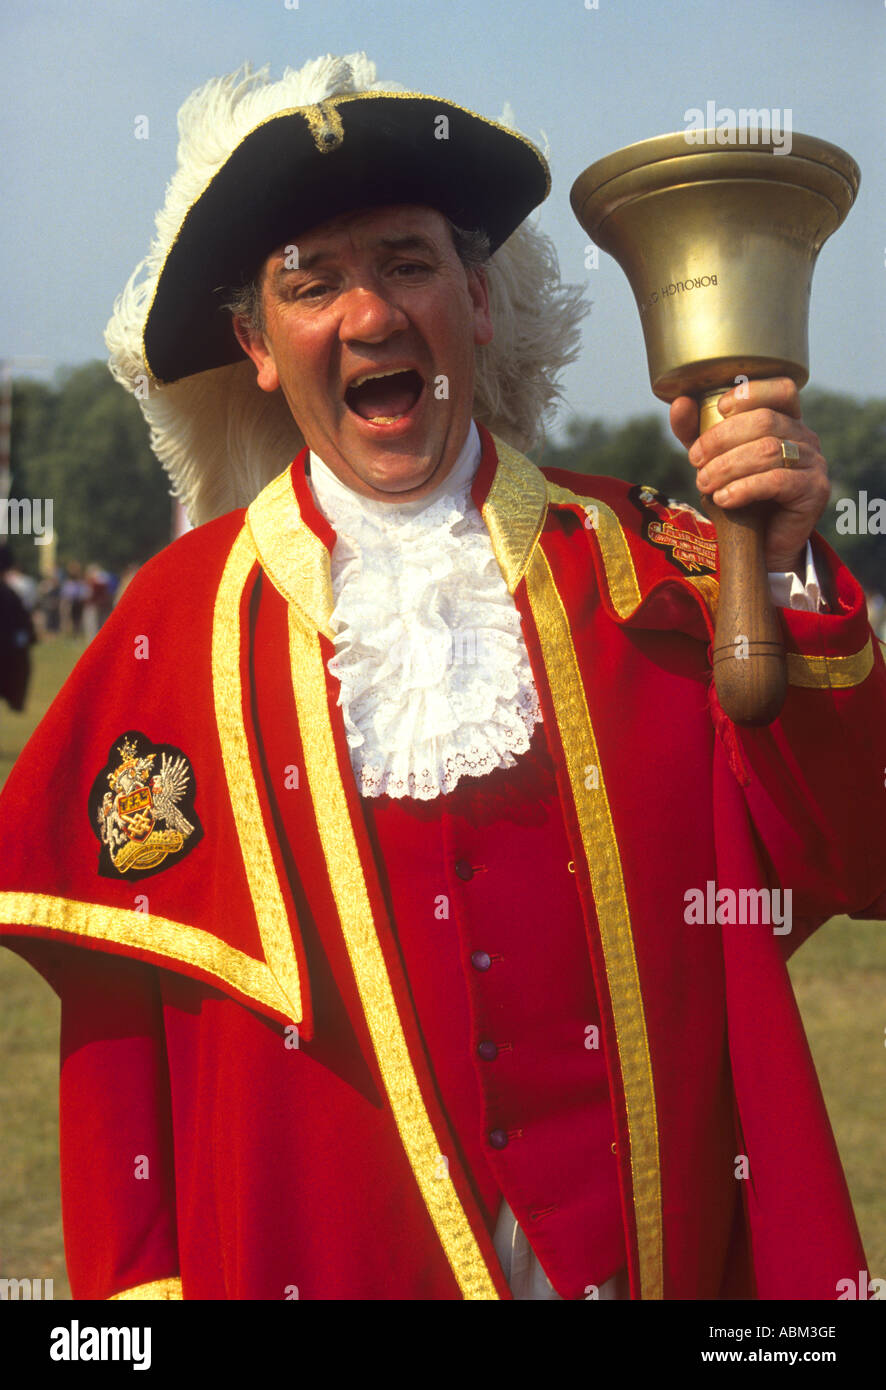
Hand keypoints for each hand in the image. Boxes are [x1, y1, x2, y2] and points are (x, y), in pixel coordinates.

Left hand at [669, 377, 829, 572]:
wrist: (760, 545)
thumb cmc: (739, 496)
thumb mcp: (712, 459)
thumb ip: (695, 431)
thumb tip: (680, 403)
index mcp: (786, 421)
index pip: (781, 389)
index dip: (751, 393)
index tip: (719, 409)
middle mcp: (805, 437)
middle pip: (765, 420)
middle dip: (721, 438)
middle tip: (695, 461)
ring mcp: (814, 462)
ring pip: (768, 450)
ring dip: (727, 466)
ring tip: (704, 484)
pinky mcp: (815, 490)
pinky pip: (776, 480)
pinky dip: (743, 488)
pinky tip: (723, 499)